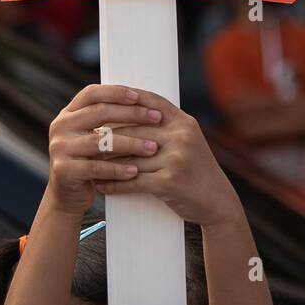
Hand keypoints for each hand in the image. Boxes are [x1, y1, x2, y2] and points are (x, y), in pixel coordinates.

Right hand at [45, 83, 162, 218]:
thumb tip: (146, 100)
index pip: (92, 93)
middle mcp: (61, 126)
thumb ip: (107, 119)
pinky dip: (118, 169)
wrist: (68, 196)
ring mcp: (60, 148)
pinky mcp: (64, 170)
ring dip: (131, 143)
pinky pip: (96, 168)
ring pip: (100, 141)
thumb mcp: (93, 136)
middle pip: (99, 112)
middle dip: (132, 114)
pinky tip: (135, 171)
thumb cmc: (89, 161)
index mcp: (68, 113)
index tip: (139, 97)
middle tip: (157, 117)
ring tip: (153, 147)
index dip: (115, 92)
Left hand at [92, 90, 241, 229]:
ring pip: (130, 157)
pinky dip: (114, 184)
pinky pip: (134, 181)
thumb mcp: (187, 140)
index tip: (101, 105)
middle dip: (107, 137)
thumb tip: (128, 113)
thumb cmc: (197, 170)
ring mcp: (176, 158)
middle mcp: (181, 136)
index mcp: (183, 122)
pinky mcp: (170, 182)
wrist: (218, 202)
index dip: (124, 102)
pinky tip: (100, 185)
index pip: (149, 103)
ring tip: (87, 163)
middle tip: (85, 139)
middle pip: (133, 131)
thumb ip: (165, 126)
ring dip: (105, 163)